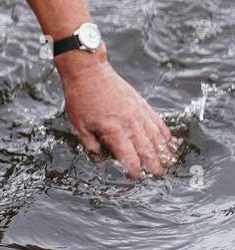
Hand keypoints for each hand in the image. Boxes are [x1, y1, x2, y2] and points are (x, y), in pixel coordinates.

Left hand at [60, 62, 177, 178]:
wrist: (89, 72)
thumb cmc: (81, 98)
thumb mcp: (78, 125)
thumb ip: (91, 145)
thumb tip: (100, 161)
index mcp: (113, 131)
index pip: (129, 158)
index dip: (134, 170)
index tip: (136, 177)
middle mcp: (130, 124)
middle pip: (148, 151)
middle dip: (154, 166)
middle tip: (158, 177)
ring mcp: (139, 113)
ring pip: (157, 138)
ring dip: (164, 153)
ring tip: (168, 165)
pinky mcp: (143, 105)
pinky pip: (159, 123)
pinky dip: (165, 135)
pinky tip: (170, 144)